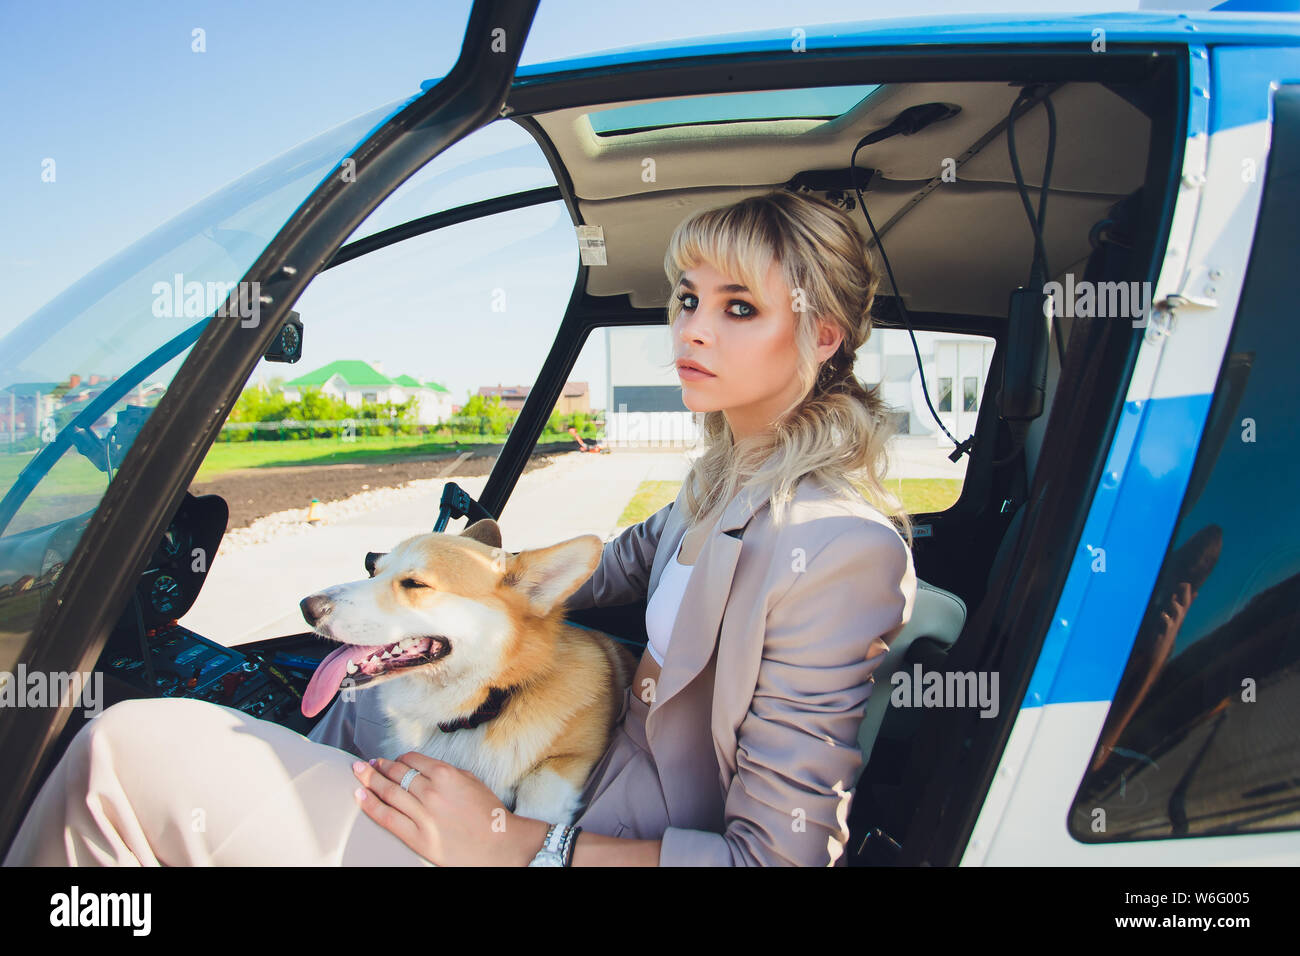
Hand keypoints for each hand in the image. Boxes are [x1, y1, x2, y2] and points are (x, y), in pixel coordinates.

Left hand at [351, 753, 531, 865]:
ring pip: (388, 792)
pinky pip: (386, 817)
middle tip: (366, 763)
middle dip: (378, 766)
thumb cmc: (489, 814)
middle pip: (396, 773)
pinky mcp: (417, 836)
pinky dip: (370, 805)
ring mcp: (422, 814)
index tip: (391, 761)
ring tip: (358, 773)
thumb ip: (446, 773)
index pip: (412, 760)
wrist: (499, 845)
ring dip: (370, 780)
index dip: (398, 759)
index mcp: (445, 774)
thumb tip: (424, 769)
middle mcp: (430, 791)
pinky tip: (360, 796)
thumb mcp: (471, 781)